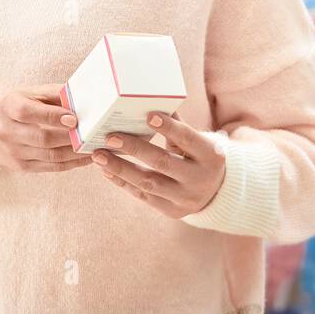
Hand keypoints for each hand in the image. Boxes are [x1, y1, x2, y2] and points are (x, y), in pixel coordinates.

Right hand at [0, 85, 90, 174]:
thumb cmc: (22, 105)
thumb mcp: (32, 93)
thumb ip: (56, 93)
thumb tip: (85, 96)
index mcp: (8, 106)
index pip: (27, 112)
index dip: (51, 116)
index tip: (74, 119)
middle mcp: (6, 131)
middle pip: (41, 138)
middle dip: (69, 138)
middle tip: (92, 134)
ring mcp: (13, 152)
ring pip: (50, 155)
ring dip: (76, 152)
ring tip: (95, 146)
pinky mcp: (22, 167)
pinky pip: (52, 167)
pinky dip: (73, 162)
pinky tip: (87, 156)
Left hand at [92, 112, 225, 218]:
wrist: (215, 191)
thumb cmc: (199, 156)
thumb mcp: (197, 141)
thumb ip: (176, 124)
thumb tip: (149, 102)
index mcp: (211, 155)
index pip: (187, 138)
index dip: (168, 127)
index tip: (148, 115)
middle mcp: (200, 179)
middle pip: (163, 162)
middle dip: (134, 149)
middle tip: (110, 137)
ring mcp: (185, 198)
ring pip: (149, 183)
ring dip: (120, 168)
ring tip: (99, 156)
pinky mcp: (171, 211)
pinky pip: (143, 197)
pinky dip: (123, 182)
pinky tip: (106, 171)